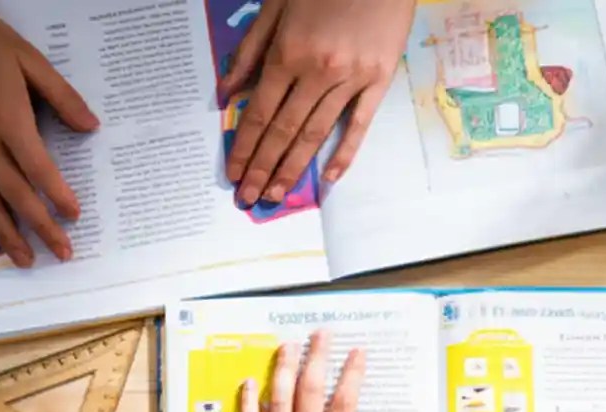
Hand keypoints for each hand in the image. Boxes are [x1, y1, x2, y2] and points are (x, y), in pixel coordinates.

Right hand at [0, 0, 98, 266]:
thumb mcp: (28, 59)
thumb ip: (61, 96)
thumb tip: (91, 126)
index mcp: (7, 117)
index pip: (39, 169)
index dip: (57, 196)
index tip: (73, 217)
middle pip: (14, 194)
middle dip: (40, 228)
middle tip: (60, 254)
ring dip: (5, 233)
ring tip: (23, 260)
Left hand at [217, 0, 414, 205]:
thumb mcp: (276, 6)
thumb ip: (250, 51)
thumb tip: (226, 93)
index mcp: (288, 53)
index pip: (259, 113)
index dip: (244, 147)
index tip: (233, 174)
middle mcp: (317, 72)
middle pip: (283, 131)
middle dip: (262, 168)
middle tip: (249, 198)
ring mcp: (351, 79)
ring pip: (316, 133)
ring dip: (294, 168)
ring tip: (277, 194)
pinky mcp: (379, 80)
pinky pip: (359, 124)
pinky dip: (345, 152)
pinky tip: (329, 177)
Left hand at [238, 330, 420, 411]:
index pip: (344, 401)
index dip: (352, 373)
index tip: (357, 350)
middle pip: (310, 388)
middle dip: (317, 357)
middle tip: (321, 332)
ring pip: (280, 397)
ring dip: (284, 368)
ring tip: (288, 344)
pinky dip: (249, 400)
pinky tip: (249, 381)